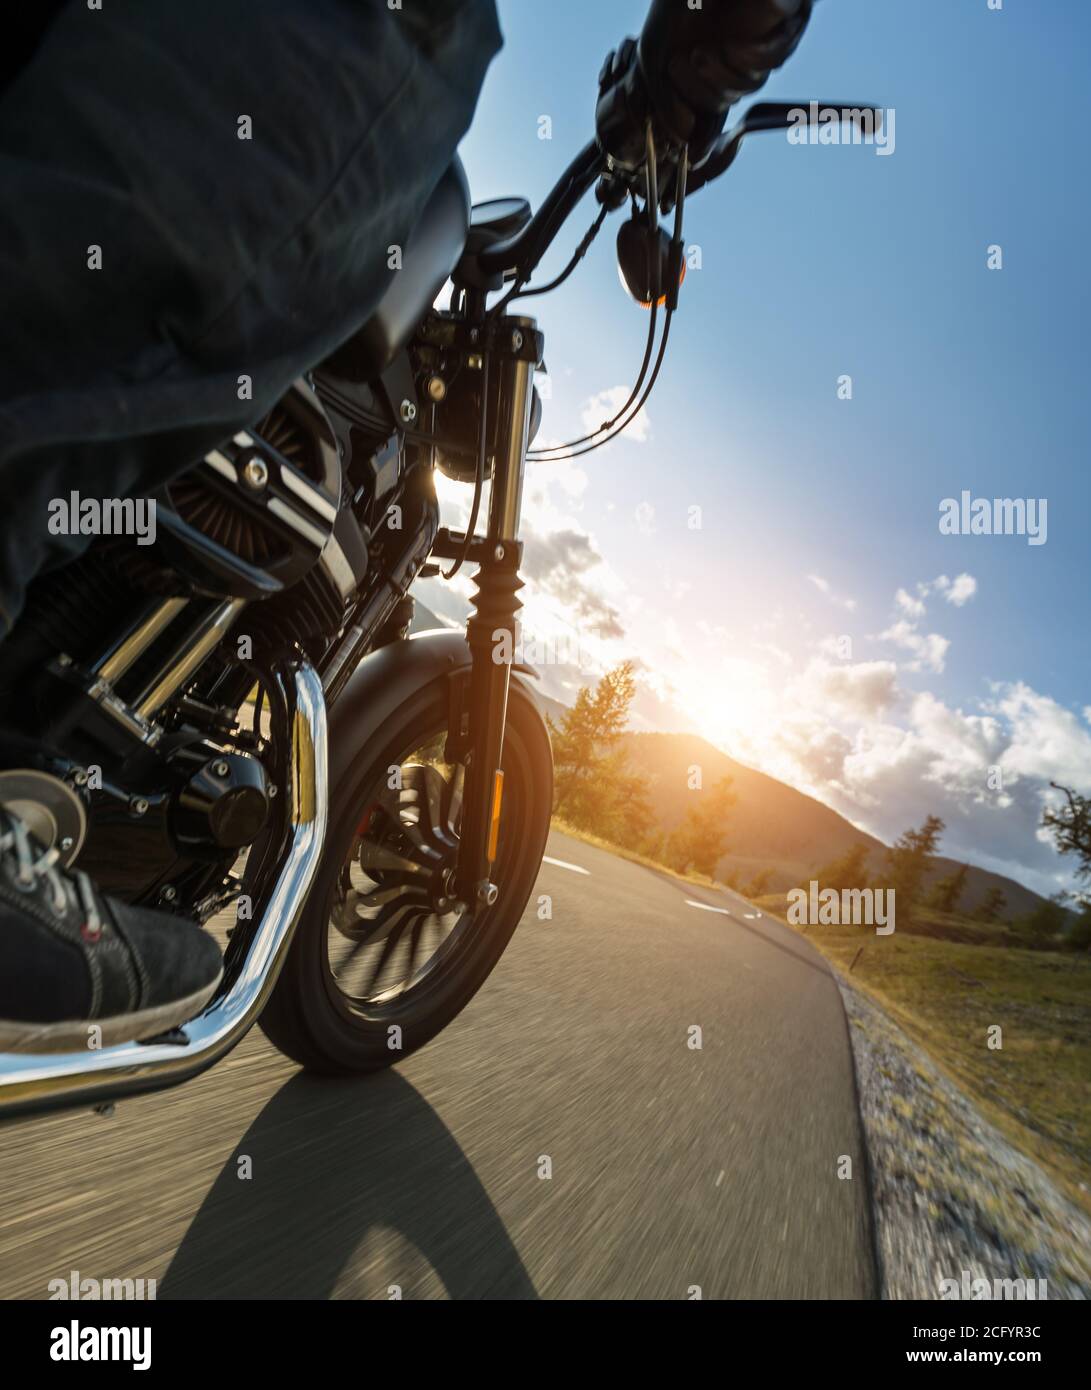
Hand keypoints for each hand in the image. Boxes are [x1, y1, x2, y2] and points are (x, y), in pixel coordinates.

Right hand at [597, 0, 812, 169]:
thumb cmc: (677, 2)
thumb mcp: (655, 56)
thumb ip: (665, 105)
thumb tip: (686, 150)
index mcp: (710, 64)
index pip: (707, 110)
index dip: (696, 129)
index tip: (681, 141)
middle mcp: (739, 53)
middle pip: (727, 99)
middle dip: (700, 93)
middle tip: (682, 66)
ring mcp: (765, 36)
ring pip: (749, 84)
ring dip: (719, 78)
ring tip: (697, 54)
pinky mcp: (789, 18)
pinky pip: (772, 58)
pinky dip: (746, 59)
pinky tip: (728, 45)